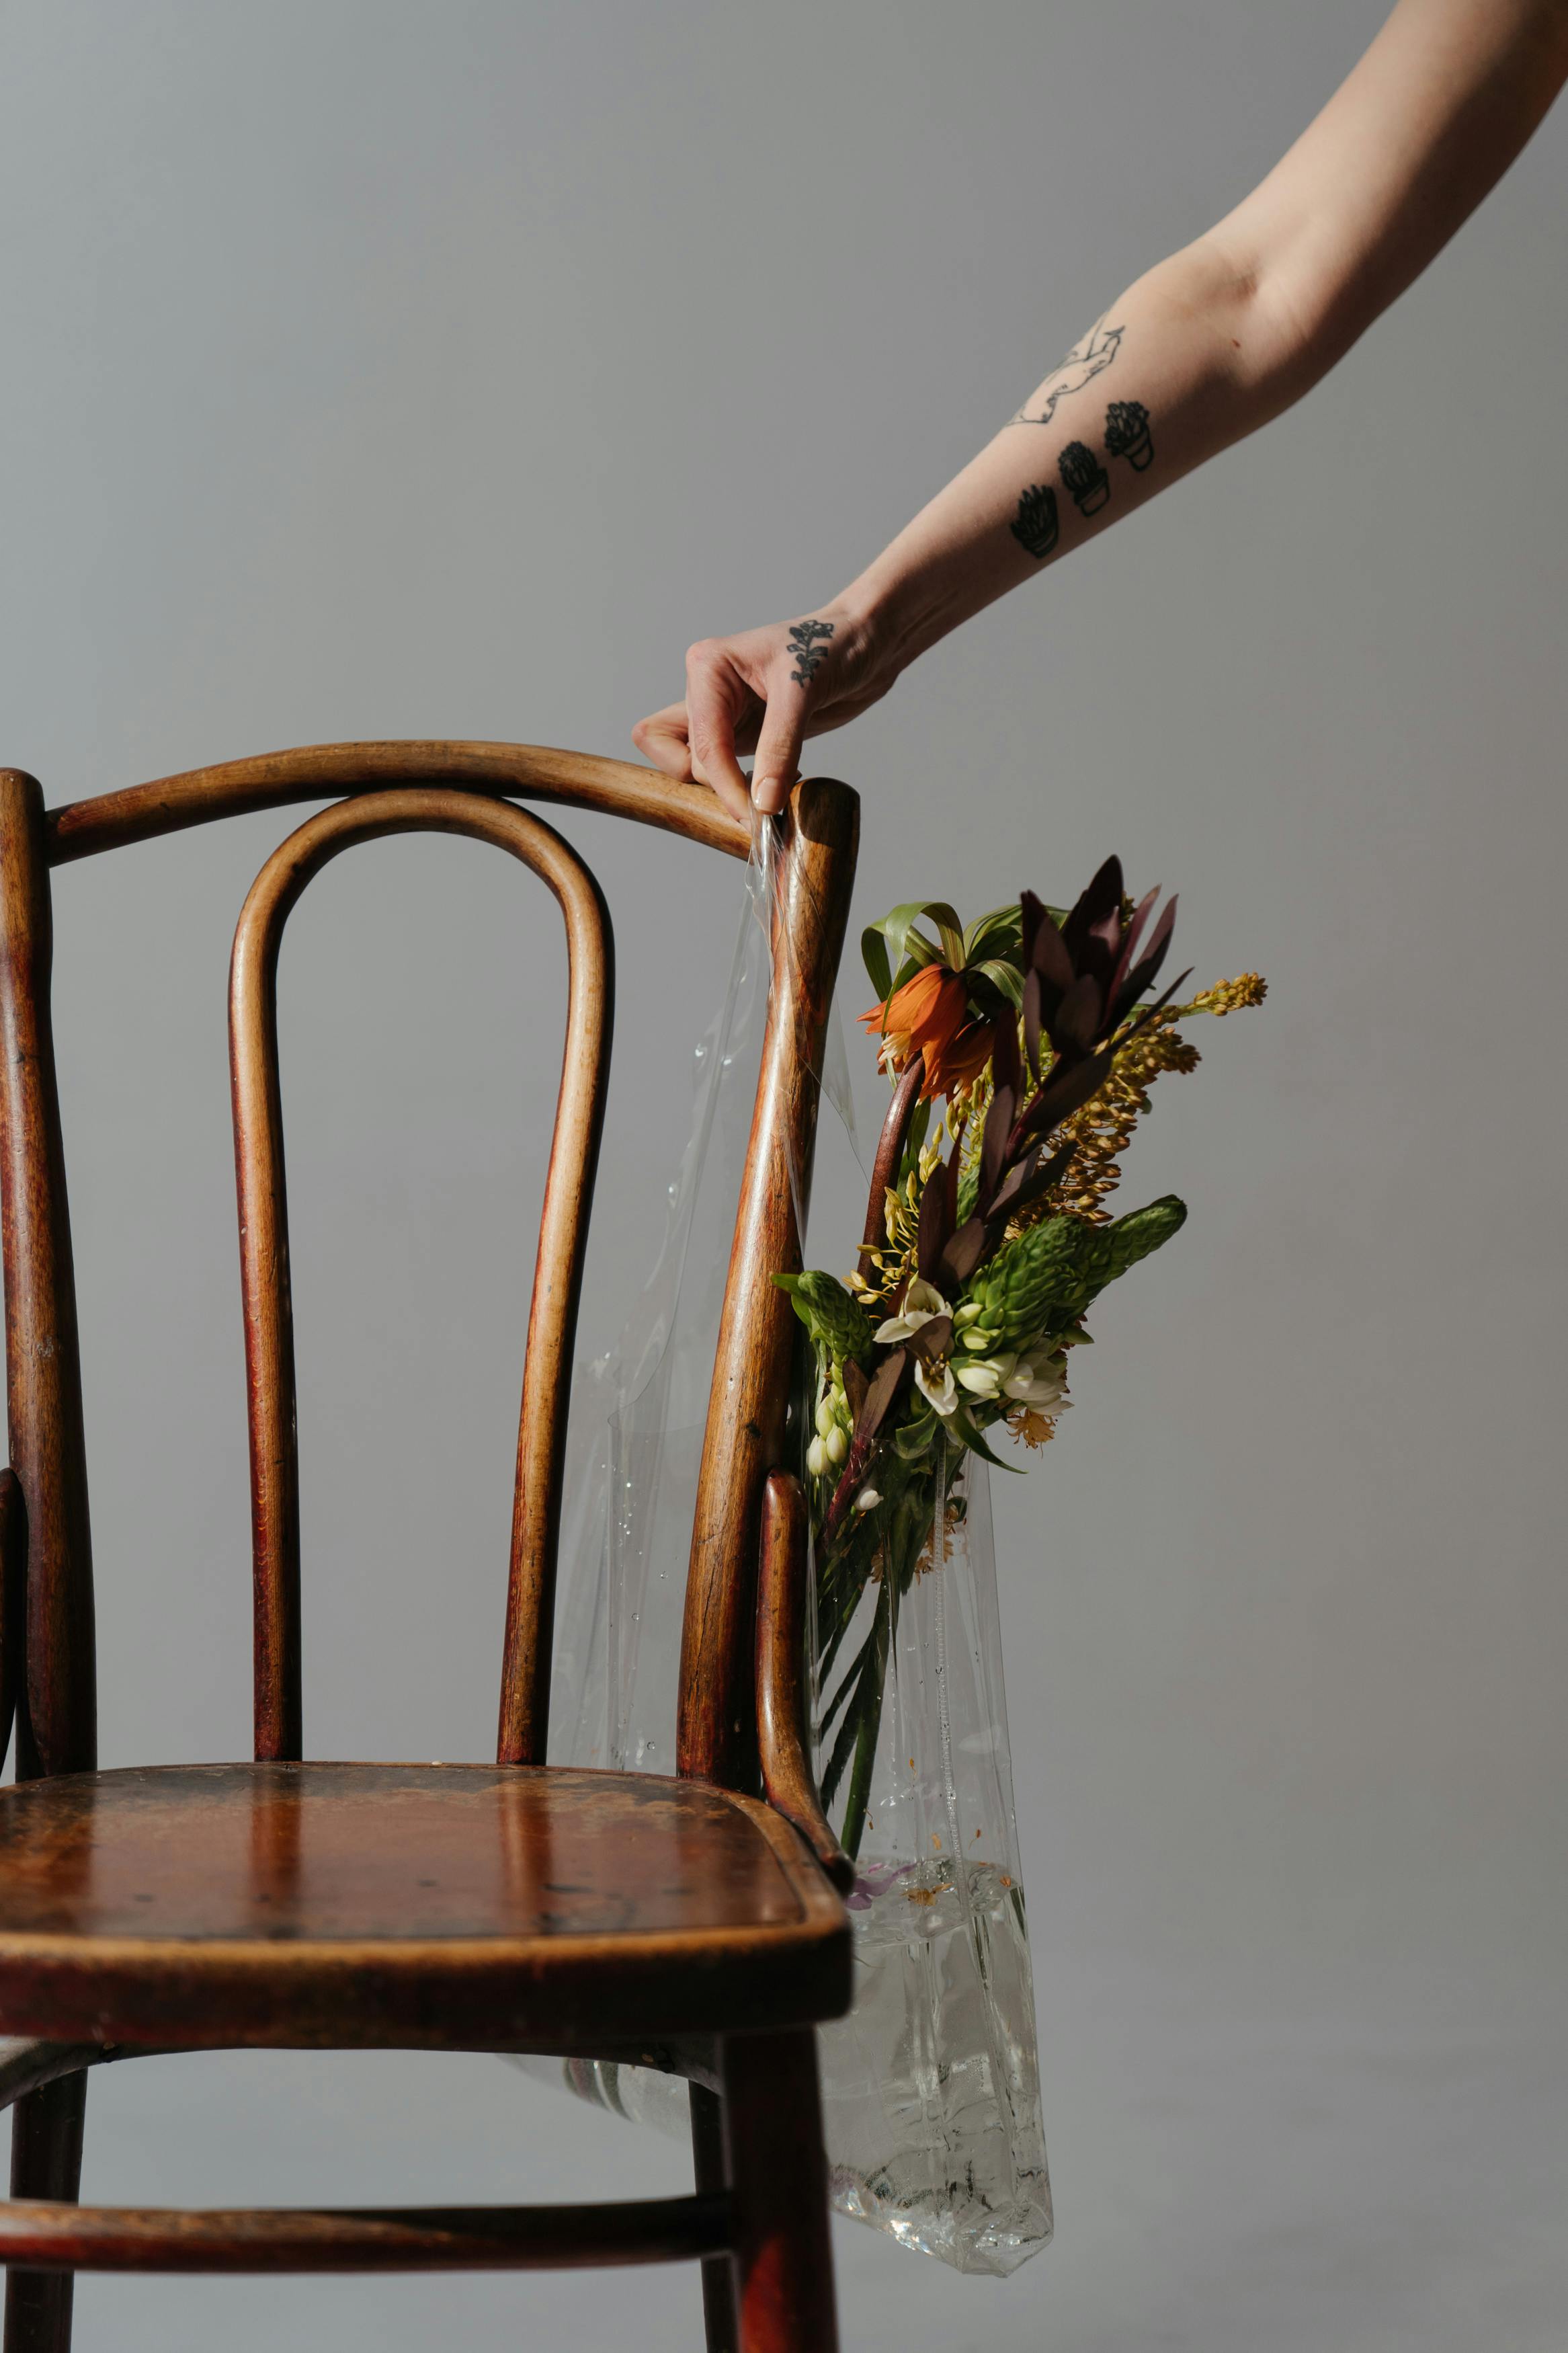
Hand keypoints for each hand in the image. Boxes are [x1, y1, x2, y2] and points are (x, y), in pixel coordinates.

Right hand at [632, 604, 895, 824]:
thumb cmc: (834, 644)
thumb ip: (779, 749)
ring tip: (770, 798)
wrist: (866, 641)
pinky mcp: (741, 734)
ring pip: (694, 769)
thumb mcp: (803, 692)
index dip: (725, 786)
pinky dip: (740, 788)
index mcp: (709, 668)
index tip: (757, 818)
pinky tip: (778, 784)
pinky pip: (721, 772)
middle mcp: (706, 691)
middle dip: (722, 790)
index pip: (703, 744)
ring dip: (726, 792)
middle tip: (764, 812)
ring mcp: (722, 715)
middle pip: (687, 762)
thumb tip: (762, 804)